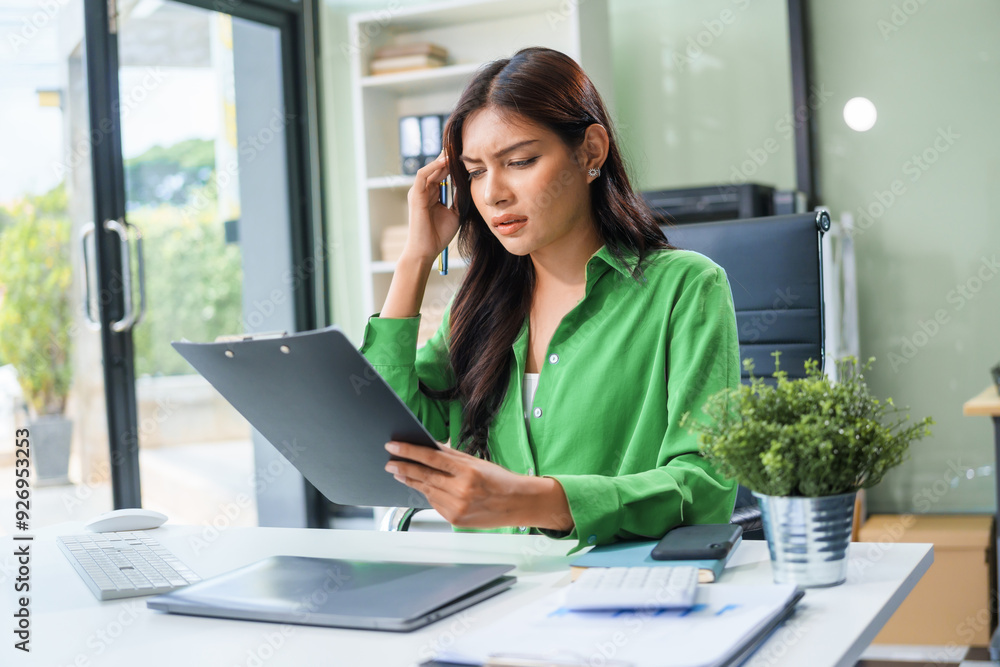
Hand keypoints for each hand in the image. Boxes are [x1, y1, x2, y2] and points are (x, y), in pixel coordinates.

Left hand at [383, 441, 572, 530]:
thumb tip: (428, 446)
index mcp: (468, 472)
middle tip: (389, 462)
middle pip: (424, 476)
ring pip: (427, 491)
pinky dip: (429, 494)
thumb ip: (451, 455)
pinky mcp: (455, 520)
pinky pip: (435, 504)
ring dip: (411, 482)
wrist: (518, 504)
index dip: (409, 451)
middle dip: (403, 468)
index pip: (431, 458)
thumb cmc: (500, 480)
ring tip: (399, 473)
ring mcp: (457, 507)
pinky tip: (424, 487)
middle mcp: (461, 491)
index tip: (393, 447)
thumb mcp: (476, 462)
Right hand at [403, 153, 459, 261]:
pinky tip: (444, 162)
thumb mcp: (455, 212)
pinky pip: (422, 176)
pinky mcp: (415, 195)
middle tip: (464, 145)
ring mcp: (418, 192)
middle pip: (437, 167)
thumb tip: (468, 183)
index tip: (469, 156)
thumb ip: (459, 197)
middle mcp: (424, 190)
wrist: (426, 250)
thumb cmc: (439, 235)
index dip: (454, 163)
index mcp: (433, 193)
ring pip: (430, 168)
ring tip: (454, 150)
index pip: (443, 172)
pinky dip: (433, 167)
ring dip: (442, 159)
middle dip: (449, 157)